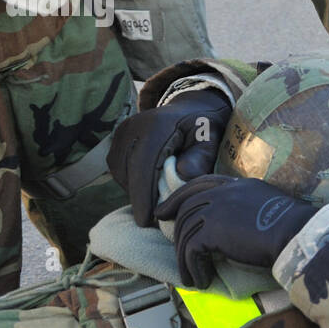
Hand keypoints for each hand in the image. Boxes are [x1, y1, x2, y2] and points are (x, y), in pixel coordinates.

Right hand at [107, 89, 231, 225]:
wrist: (191, 107)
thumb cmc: (204, 126)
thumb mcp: (210, 139)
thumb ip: (200, 157)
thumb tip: (182, 175)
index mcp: (158, 125)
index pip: (143, 164)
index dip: (143, 194)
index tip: (145, 220)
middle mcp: (134, 127)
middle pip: (130, 171)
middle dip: (140, 199)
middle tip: (154, 221)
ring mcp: (122, 132)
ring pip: (122, 172)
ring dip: (136, 190)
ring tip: (157, 198)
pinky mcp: (118, 139)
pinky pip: (119, 168)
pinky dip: (132, 181)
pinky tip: (150, 185)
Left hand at [154, 175, 316, 288]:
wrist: (295, 234)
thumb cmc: (291, 226)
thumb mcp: (268, 205)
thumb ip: (248, 207)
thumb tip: (237, 226)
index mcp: (237, 185)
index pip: (199, 184)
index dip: (177, 198)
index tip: (164, 211)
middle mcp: (223, 192)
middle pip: (186, 208)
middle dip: (174, 229)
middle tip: (173, 250)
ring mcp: (215, 210)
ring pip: (186, 232)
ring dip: (185, 259)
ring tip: (192, 277)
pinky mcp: (212, 231)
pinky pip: (191, 251)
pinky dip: (192, 268)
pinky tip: (201, 280)